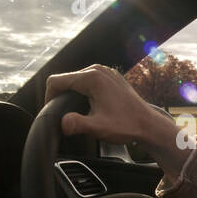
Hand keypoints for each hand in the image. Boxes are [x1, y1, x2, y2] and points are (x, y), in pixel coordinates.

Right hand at [44, 65, 187, 175]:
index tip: (51, 112)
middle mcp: (98, 70)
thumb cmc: (126, 125)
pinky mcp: (110, 77)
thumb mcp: (99, 127)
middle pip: (66, 79)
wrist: (148, 124)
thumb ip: (78, 124)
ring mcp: (105, 72)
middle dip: (60, 96)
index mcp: (92, 77)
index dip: (48, 97)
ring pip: (76, 79)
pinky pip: (88, 81)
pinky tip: (86, 107)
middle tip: (61, 115)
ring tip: (73, 112)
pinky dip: (82, 92)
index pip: (56, 81)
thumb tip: (63, 123)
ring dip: (71, 94)